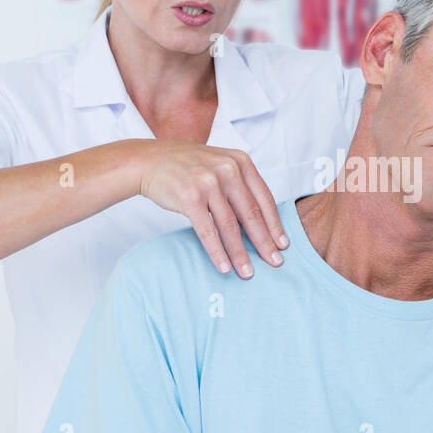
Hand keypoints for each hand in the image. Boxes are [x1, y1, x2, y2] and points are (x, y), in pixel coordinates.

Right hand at [134, 140, 288, 277]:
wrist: (149, 161)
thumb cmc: (187, 167)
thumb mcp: (219, 164)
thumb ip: (240, 185)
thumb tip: (262, 220)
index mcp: (240, 161)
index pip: (263, 198)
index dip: (275, 224)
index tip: (283, 244)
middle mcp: (227, 169)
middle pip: (251, 213)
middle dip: (264, 242)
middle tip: (275, 263)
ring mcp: (208, 182)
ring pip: (230, 226)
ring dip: (240, 253)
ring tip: (247, 272)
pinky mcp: (190, 197)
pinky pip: (208, 231)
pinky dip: (217, 252)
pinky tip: (224, 267)